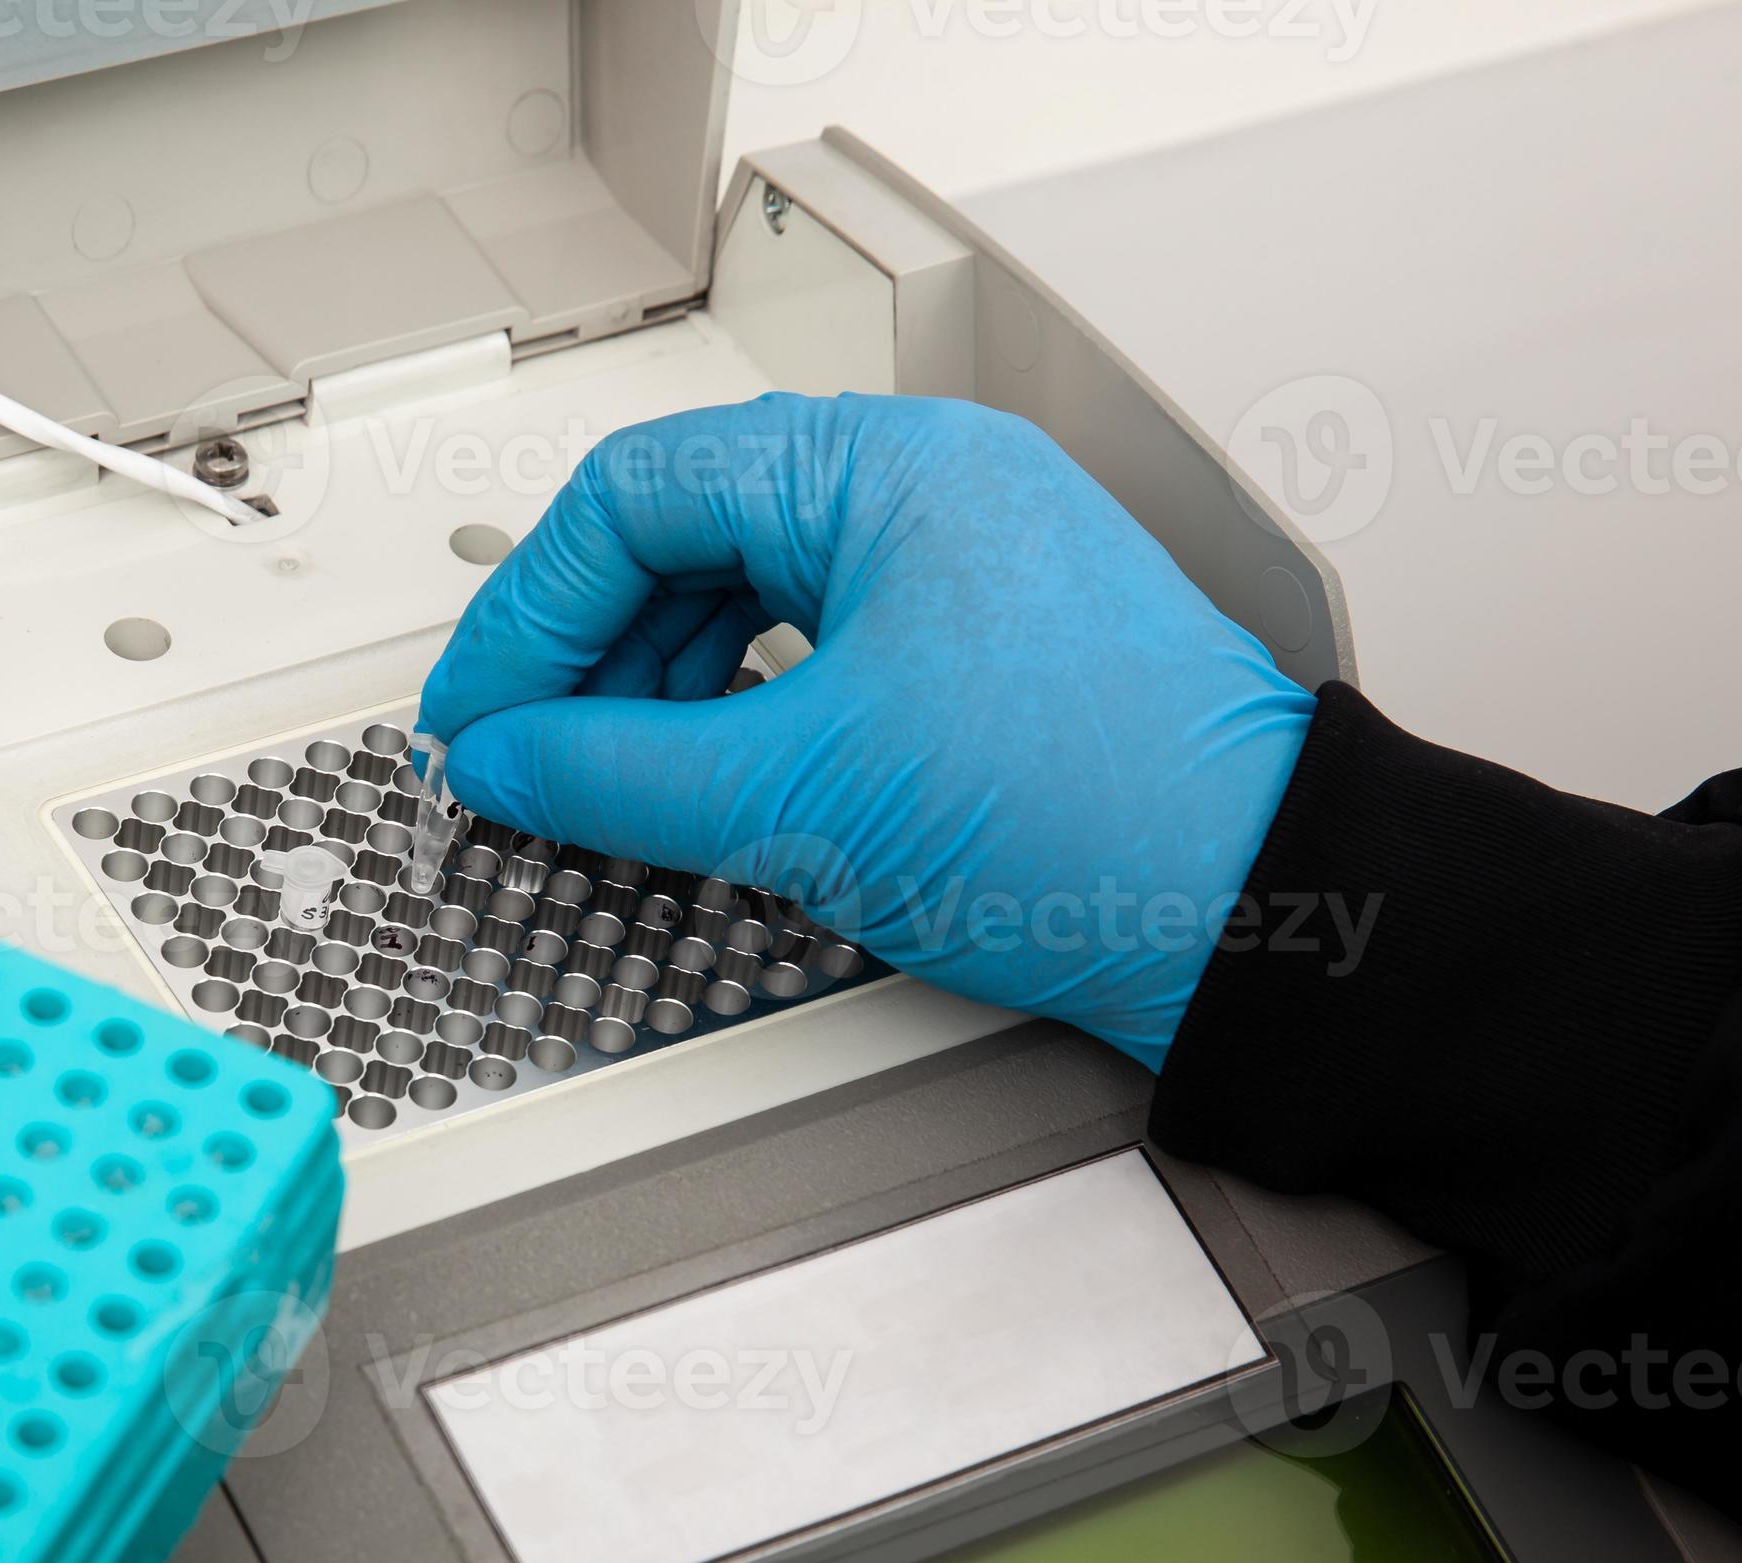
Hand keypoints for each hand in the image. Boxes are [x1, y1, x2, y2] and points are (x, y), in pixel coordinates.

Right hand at [418, 394, 1313, 1069]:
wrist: (1262, 915)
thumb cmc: (1096, 821)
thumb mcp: (800, 800)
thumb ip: (616, 771)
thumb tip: (504, 759)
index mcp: (886, 468)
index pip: (637, 497)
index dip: (528, 612)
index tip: (479, 718)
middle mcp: (926, 486)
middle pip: (684, 530)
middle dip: (585, 648)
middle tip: (522, 752)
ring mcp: (958, 559)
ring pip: (743, 586)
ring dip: (652, 680)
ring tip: (604, 777)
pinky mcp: (978, 639)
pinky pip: (810, 638)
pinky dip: (732, 704)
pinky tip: (700, 772)